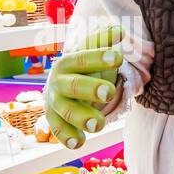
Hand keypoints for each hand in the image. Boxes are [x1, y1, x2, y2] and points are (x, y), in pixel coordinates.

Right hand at [45, 24, 123, 148]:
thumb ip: (102, 40)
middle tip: (110, 92)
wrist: (62, 85)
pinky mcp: (56, 120)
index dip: (98, 57)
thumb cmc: (83, 68)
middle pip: (73, 85)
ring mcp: (56, 102)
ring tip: (100, 124)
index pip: (82, 58)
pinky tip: (79, 143)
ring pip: (66, 110)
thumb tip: (117, 29)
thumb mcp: (91, 52)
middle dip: (91, 88)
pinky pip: (59, 130)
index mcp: (69, 62)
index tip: (118, 57)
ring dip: (82, 117)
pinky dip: (67, 137)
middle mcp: (59, 82)